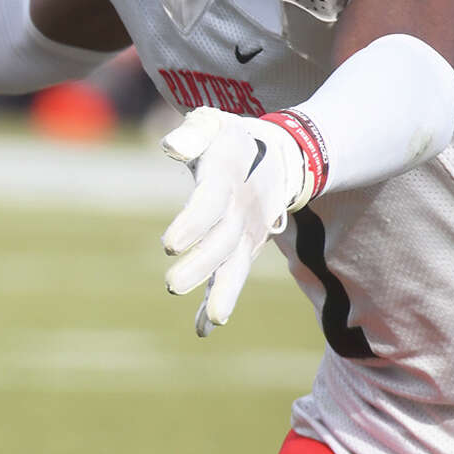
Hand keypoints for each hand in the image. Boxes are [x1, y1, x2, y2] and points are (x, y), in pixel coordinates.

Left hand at [159, 108, 315, 335]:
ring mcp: (247, 232)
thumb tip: (170, 145)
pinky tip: (203, 329)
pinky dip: (219, 300)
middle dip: (200, 266)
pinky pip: (232, 276)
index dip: (192, 223)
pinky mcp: (246, 247)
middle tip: (172, 285)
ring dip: (221, 293)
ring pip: (235, 267)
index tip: (169, 245)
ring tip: (210, 322)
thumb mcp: (215, 123)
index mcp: (227, 178)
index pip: (209, 204)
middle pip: (222, 242)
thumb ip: (193, 133)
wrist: (283, 156)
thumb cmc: (233, 138)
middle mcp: (241, 210)